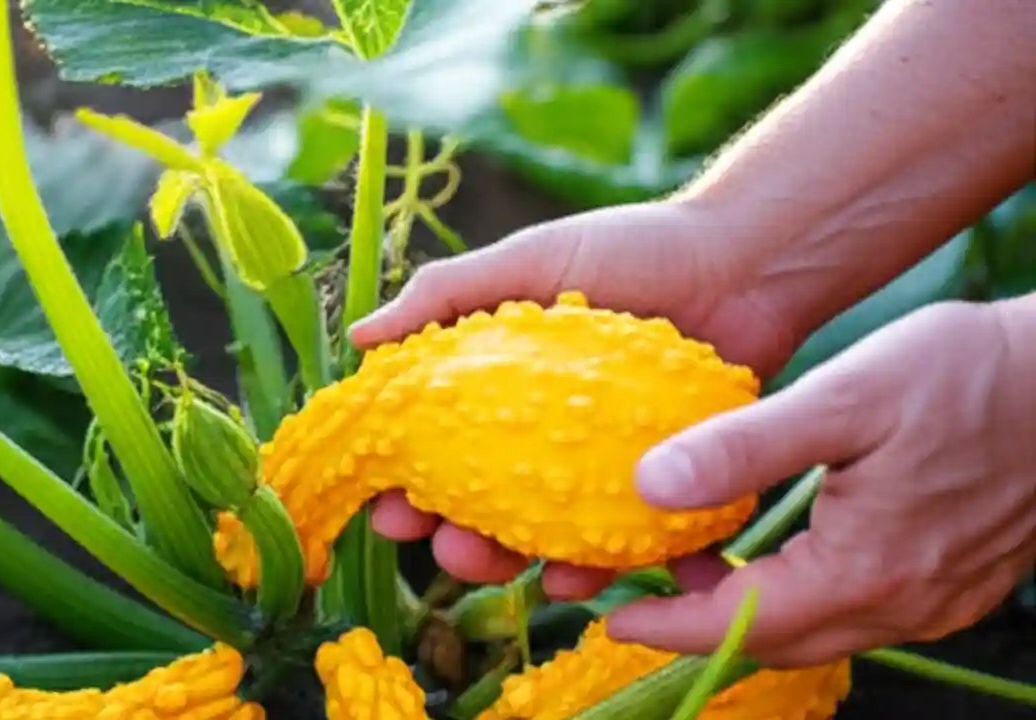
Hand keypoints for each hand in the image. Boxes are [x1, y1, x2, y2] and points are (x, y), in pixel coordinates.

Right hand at [349, 199, 808, 599]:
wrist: (746, 260)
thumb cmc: (631, 249)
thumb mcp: (528, 261)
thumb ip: (444, 294)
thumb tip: (358, 336)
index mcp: (504, 390)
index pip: (440, 449)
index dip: (407, 484)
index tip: (387, 508)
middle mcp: (548, 436)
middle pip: (488, 510)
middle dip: (459, 543)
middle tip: (448, 549)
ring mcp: (605, 468)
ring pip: (551, 541)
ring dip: (526, 569)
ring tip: (526, 574)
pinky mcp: (666, 487)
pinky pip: (630, 544)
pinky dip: (611, 568)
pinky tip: (593, 579)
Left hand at [606, 299, 1035, 666]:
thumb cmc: (966, 375)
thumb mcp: (843, 399)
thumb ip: (742, 448)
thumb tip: (649, 484)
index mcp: (866, 571)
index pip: (740, 622)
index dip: (668, 625)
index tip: (612, 619)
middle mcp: (904, 604)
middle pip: (777, 640)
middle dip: (699, 624)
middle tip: (640, 594)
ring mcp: (937, 600)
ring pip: (818, 627)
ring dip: (749, 607)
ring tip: (696, 558)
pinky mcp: (957, 582)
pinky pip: (858, 608)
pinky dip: (800, 593)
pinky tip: (777, 549)